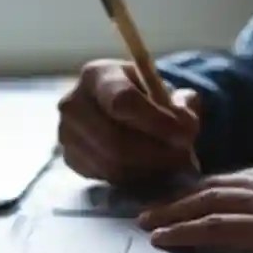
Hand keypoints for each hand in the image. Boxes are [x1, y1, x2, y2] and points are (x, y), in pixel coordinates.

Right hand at [58, 59, 201, 185]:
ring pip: (112, 164)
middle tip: (183, 157)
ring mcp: (66, 134)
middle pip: (114, 140)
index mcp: (97, 75)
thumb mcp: (165, 91)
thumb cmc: (144, 97)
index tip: (185, 134)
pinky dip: (134, 178)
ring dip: (148, 169)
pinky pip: (105, 177)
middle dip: (155, 153)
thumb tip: (185, 125)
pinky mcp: (70, 159)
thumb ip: (181, 105)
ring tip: (172, 163)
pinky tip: (150, 168)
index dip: (156, 121)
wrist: (118, 111)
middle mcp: (73, 103)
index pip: (122, 101)